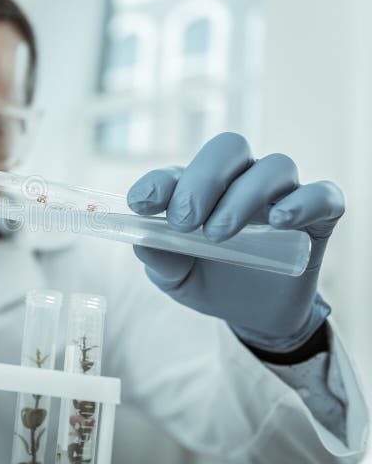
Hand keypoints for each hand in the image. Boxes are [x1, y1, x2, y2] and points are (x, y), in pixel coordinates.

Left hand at [126, 132, 343, 352]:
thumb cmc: (208, 281)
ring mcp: (280, 193)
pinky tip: (280, 221)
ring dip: (242, 196)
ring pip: (273, 167)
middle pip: (228, 149)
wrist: (253, 315)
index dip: (158, 182)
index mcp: (197, 188)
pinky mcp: (318, 215)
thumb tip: (142, 242)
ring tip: (218, 235)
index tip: (141, 205)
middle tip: (184, 221)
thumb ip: (158, 257)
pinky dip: (302, 202)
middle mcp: (239, 180)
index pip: (177, 170)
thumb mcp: (174, 276)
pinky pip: (321, 194)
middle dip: (202, 180)